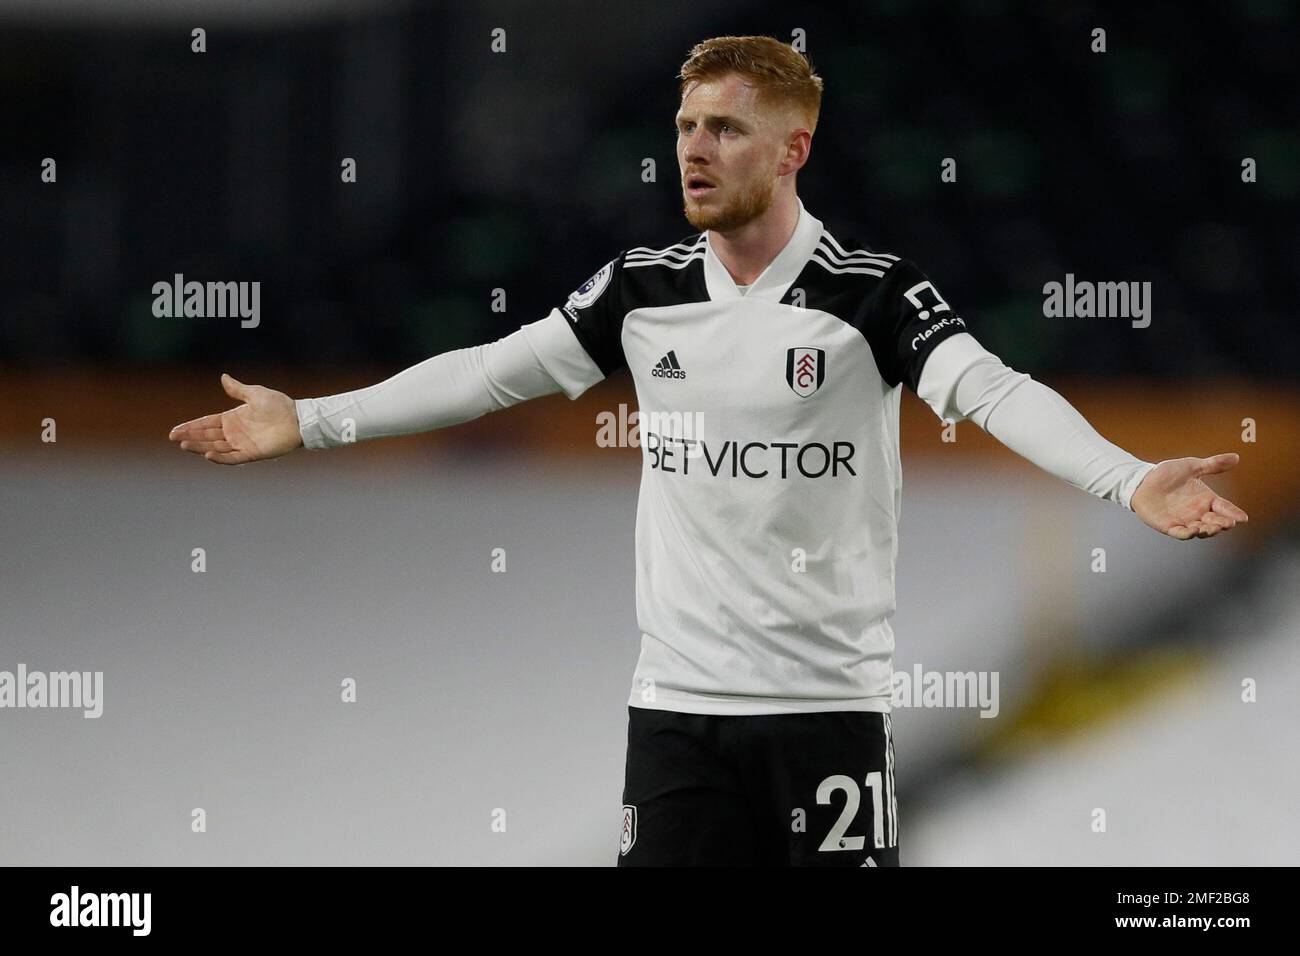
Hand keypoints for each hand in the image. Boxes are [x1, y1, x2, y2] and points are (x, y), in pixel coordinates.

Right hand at [168, 373, 303, 464]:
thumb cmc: (280, 405)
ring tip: (184, 445)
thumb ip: (237, 389)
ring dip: (200, 447)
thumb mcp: (255, 394)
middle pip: (207, 436)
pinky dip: (220, 457)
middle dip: (190, 437)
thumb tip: (223, 377)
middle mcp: (234, 433)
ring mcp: (242, 444)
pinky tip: (207, 454)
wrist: (298, 418)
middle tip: (174, 438)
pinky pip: (232, 457)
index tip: (175, 430)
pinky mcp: (252, 453)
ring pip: (215, 448)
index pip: (206, 423)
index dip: (191, 426)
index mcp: (232, 419)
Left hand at [1130, 453, 1248, 539]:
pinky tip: (1193, 531)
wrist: (1143, 480)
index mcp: (1207, 499)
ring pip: (1200, 530)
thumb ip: (1213, 465)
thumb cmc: (1168, 474)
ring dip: (1208, 531)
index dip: (1234, 513)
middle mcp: (1198, 512)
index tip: (1243, 518)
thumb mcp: (1192, 467)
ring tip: (1213, 528)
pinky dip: (1187, 534)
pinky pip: (1180, 533)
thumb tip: (1236, 457)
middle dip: (1222, 524)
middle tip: (1229, 524)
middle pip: (1215, 522)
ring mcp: (1184, 520)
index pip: (1225, 508)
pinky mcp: (1168, 526)